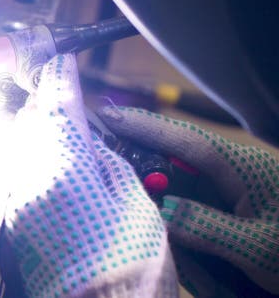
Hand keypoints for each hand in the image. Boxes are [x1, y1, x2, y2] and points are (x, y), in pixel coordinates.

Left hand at [2, 54, 176, 296]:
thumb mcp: (133, 202)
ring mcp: (14, 200)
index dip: (60, 79)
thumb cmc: (128, 264)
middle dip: (36, 99)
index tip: (60, 61)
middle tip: (44, 83)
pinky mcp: (9, 220)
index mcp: (63, 168)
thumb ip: (105, 161)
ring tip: (37, 115)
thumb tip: (87, 139)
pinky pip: (10, 170)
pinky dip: (20, 153)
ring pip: (12, 144)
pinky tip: (33, 153)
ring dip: (24, 125)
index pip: (57, 107)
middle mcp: (28, 178)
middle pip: (24, 121)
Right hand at [99, 106, 278, 294]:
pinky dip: (173, 210)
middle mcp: (237, 171)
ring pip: (182, 182)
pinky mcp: (235, 205)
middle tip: (103, 164)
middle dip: (142, 161)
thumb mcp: (258, 246)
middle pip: (176, 159)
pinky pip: (194, 201)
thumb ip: (207, 226)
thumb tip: (161, 210)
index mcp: (245, 168)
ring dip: (157, 191)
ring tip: (124, 192)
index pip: (186, 140)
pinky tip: (157, 220)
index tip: (107, 113)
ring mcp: (236, 188)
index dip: (144, 126)